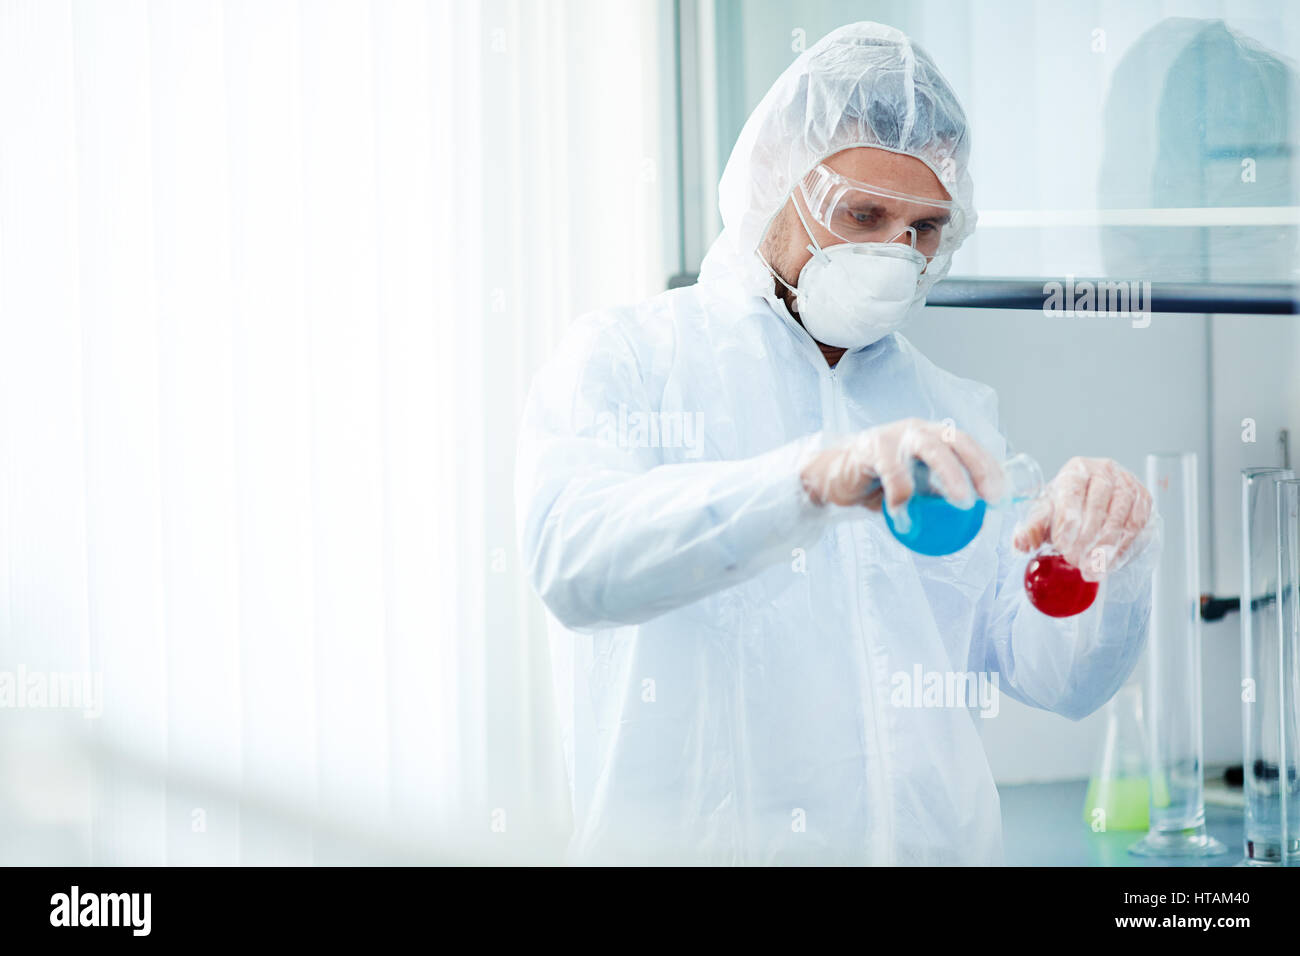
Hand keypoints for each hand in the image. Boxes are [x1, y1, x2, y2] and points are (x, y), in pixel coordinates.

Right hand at [800, 419, 1001, 519]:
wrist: (831, 479)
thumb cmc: (877, 483)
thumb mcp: (915, 489)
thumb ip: (938, 494)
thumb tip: (973, 516)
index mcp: (932, 437)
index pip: (968, 445)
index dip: (988, 466)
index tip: (1002, 495)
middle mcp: (916, 431)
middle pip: (956, 441)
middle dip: (978, 468)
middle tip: (990, 498)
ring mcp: (894, 436)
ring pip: (931, 449)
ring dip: (951, 476)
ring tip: (963, 503)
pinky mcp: (871, 448)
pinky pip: (895, 473)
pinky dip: (904, 499)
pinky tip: (904, 520)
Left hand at [1012, 456, 1151, 580]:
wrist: (1093, 501)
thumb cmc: (1067, 507)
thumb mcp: (1046, 515)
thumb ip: (1032, 529)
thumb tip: (1020, 544)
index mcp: (1076, 470)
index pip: (1073, 492)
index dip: (1068, 519)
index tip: (1062, 544)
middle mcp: (1104, 471)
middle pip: (1098, 505)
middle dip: (1087, 538)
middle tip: (1076, 562)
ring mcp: (1127, 483)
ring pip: (1120, 516)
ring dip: (1106, 546)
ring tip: (1092, 568)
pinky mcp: (1144, 499)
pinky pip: (1137, 524)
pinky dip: (1123, 546)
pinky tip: (1110, 562)